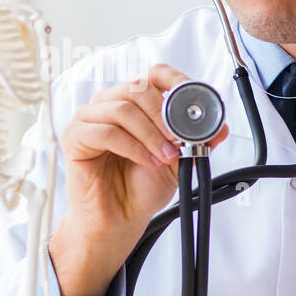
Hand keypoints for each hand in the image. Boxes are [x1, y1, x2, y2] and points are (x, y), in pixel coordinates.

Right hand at [51, 64, 229, 295]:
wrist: (119, 220)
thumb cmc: (140, 189)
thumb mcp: (178, 162)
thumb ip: (197, 142)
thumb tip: (221, 127)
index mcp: (132, 103)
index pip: (152, 75)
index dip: (175, 81)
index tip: (194, 100)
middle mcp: (109, 105)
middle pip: (137, 88)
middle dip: (164, 114)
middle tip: (178, 138)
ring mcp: (88, 119)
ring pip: (122, 109)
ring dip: (150, 133)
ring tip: (164, 156)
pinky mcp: (74, 138)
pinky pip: (105, 132)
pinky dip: (132, 146)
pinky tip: (146, 161)